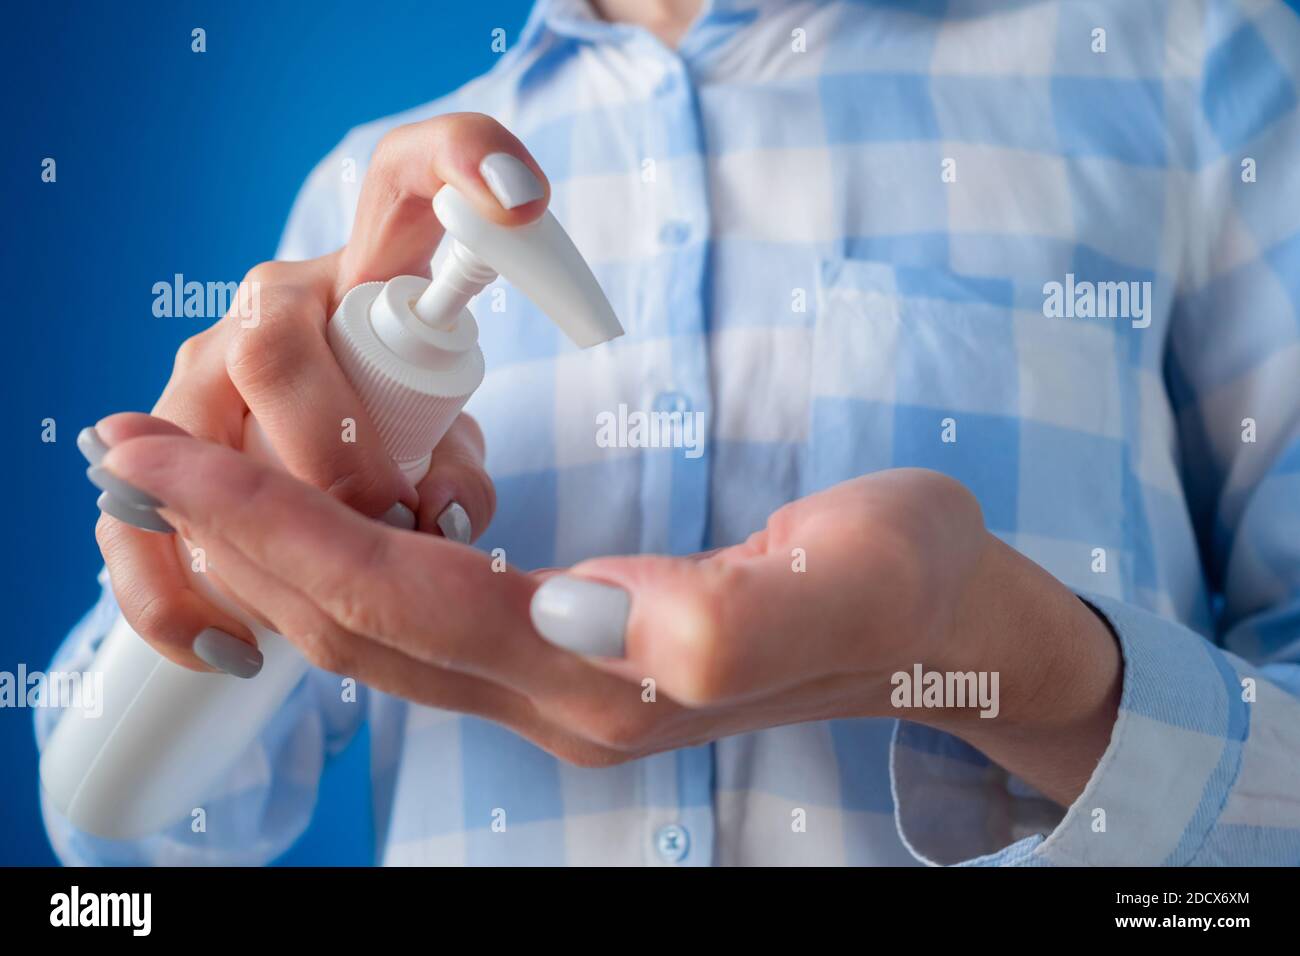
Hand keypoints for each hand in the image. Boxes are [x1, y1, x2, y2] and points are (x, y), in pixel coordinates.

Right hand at [83, 113, 544, 675]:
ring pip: (195, 433)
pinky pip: (136, 525)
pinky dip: (178, 598)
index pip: (405, 182)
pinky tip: (235, 648)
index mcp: (368, 272)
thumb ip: (459, 475)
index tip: (520, 199)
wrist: (332, 462)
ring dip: (263, 527)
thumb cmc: (405, 438)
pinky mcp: (153, 454)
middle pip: (275, 339)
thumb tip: (430, 525)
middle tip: (394, 515)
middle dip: (338, 450)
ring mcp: (203, 373)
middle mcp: (274, 305)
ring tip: (328, 590)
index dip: (457, 165)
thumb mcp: (454, 449)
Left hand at [97, 435, 1119, 801]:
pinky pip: (420, 624)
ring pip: (376, 634)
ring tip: (189, 478)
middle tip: (131, 451)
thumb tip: (584, 603)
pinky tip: (313, 520)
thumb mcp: (861, 575)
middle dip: (234, 540)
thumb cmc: (913, 586)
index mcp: (613, 674)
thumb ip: (732, 611)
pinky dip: (339, 569)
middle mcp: (564, 694)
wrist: (951, 629)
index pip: (404, 600)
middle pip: (358, 628)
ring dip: (270, 557)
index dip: (277, 529)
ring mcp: (566, 683)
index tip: (165, 460)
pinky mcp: (576, 655)